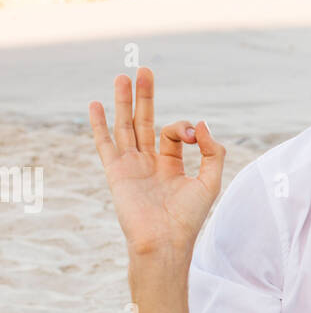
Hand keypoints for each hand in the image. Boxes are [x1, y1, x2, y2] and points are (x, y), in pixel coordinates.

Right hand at [89, 67, 225, 257]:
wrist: (164, 241)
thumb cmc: (188, 218)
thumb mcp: (210, 181)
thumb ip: (213, 152)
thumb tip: (201, 124)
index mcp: (172, 166)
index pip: (174, 133)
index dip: (183, 127)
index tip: (192, 136)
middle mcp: (149, 163)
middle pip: (145, 121)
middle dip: (146, 96)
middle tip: (145, 71)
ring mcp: (131, 166)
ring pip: (125, 126)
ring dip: (124, 102)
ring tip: (122, 77)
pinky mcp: (116, 172)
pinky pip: (105, 144)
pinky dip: (100, 125)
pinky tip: (96, 105)